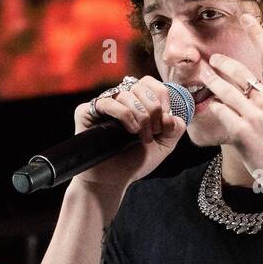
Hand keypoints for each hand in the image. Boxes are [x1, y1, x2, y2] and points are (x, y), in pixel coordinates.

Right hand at [71, 76, 186, 189]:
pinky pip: (108, 102)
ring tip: (143, 137)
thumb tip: (172, 115)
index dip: (161, 96)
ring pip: (127, 94)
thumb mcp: (163, 146)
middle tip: (154, 131)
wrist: (114, 179)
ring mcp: (103, 104)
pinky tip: (131, 131)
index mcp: (136, 102)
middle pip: (140, 85)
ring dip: (142, 116)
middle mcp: (119, 100)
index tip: (166, 118)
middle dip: (154, 109)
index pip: (149, 83)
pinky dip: (125, 115)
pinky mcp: (87, 111)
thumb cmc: (135, 162)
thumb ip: (175, 129)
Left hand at [198, 14, 262, 198]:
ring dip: (211, 80)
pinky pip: (221, 112)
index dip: (256, 33)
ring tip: (203, 76)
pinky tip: (206, 104)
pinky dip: (213, 106)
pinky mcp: (241, 133)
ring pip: (226, 90)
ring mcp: (254, 117)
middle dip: (222, 62)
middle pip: (240, 71)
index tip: (244, 17)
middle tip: (212, 59)